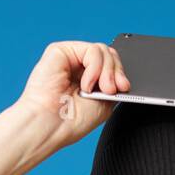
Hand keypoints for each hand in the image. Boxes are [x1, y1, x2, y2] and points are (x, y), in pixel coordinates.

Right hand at [13, 41, 130, 153]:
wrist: (50, 125)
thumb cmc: (71, 121)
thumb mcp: (104, 103)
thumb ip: (113, 83)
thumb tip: (121, 74)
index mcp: (88, 80)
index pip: (111, 65)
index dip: (121, 74)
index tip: (124, 88)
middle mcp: (78, 68)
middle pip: (109, 54)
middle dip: (116, 72)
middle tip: (112, 90)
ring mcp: (69, 58)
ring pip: (103, 51)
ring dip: (107, 71)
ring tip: (100, 89)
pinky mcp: (60, 51)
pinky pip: (91, 49)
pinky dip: (95, 67)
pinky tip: (86, 84)